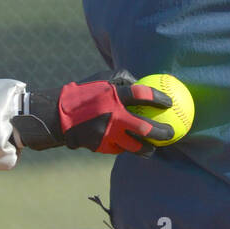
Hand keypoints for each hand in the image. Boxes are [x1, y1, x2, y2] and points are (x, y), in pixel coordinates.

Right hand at [13, 69, 173, 156]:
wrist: (58, 116)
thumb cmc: (83, 94)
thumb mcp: (100, 79)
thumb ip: (121, 79)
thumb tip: (142, 82)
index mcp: (113, 96)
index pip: (143, 95)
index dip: (159, 99)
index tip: (169, 102)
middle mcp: (112, 115)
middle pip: (145, 128)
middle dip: (162, 132)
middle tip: (172, 133)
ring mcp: (106, 133)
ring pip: (134, 146)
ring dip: (147, 149)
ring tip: (153, 148)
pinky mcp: (100, 146)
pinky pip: (119, 149)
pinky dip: (127, 148)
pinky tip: (133, 148)